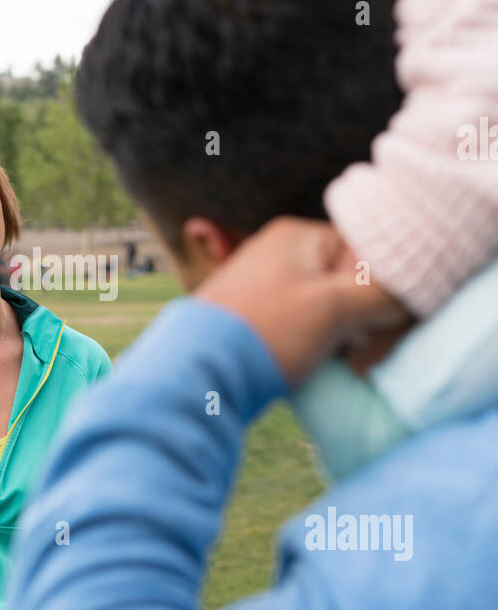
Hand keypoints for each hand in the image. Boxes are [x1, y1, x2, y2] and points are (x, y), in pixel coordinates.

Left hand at [193, 217, 409, 386]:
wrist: (196, 374)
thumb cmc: (267, 333)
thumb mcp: (334, 309)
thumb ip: (382, 294)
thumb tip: (412, 294)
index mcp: (298, 235)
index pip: (366, 251)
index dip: (378, 291)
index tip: (369, 326)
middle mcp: (278, 250)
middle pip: (346, 280)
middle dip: (359, 318)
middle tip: (350, 350)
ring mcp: (263, 282)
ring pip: (326, 306)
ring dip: (338, 336)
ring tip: (329, 360)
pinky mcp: (254, 313)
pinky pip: (302, 322)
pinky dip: (313, 343)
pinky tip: (308, 363)